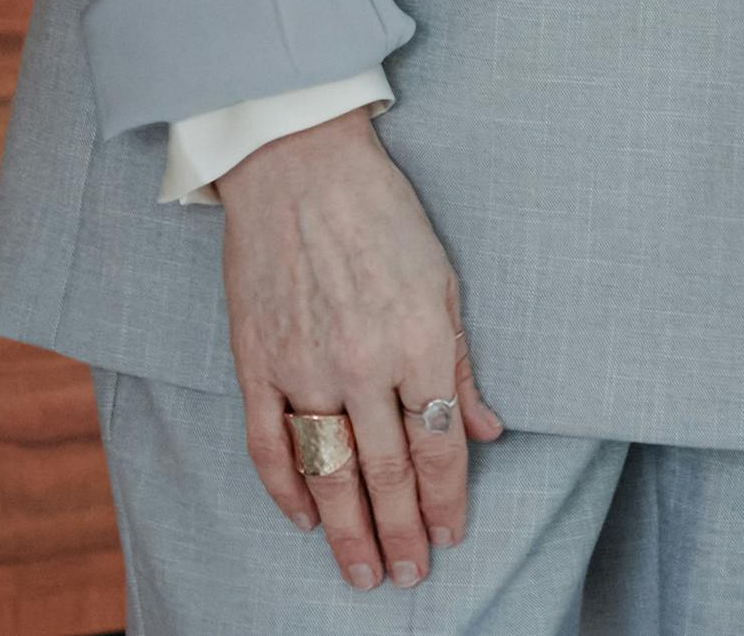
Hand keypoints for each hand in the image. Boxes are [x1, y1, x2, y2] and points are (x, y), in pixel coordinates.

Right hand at [219, 111, 504, 589]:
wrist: (298, 165)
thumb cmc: (382, 214)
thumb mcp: (443, 280)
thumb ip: (461, 365)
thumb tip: (488, 429)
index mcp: (419, 341)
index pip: (438, 446)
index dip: (446, 500)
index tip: (451, 536)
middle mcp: (362, 363)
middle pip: (387, 471)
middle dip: (401, 532)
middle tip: (408, 577)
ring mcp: (303, 366)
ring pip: (329, 470)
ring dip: (347, 529)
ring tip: (361, 571)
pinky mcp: (255, 361)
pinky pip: (268, 443)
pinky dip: (286, 488)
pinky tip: (304, 520)